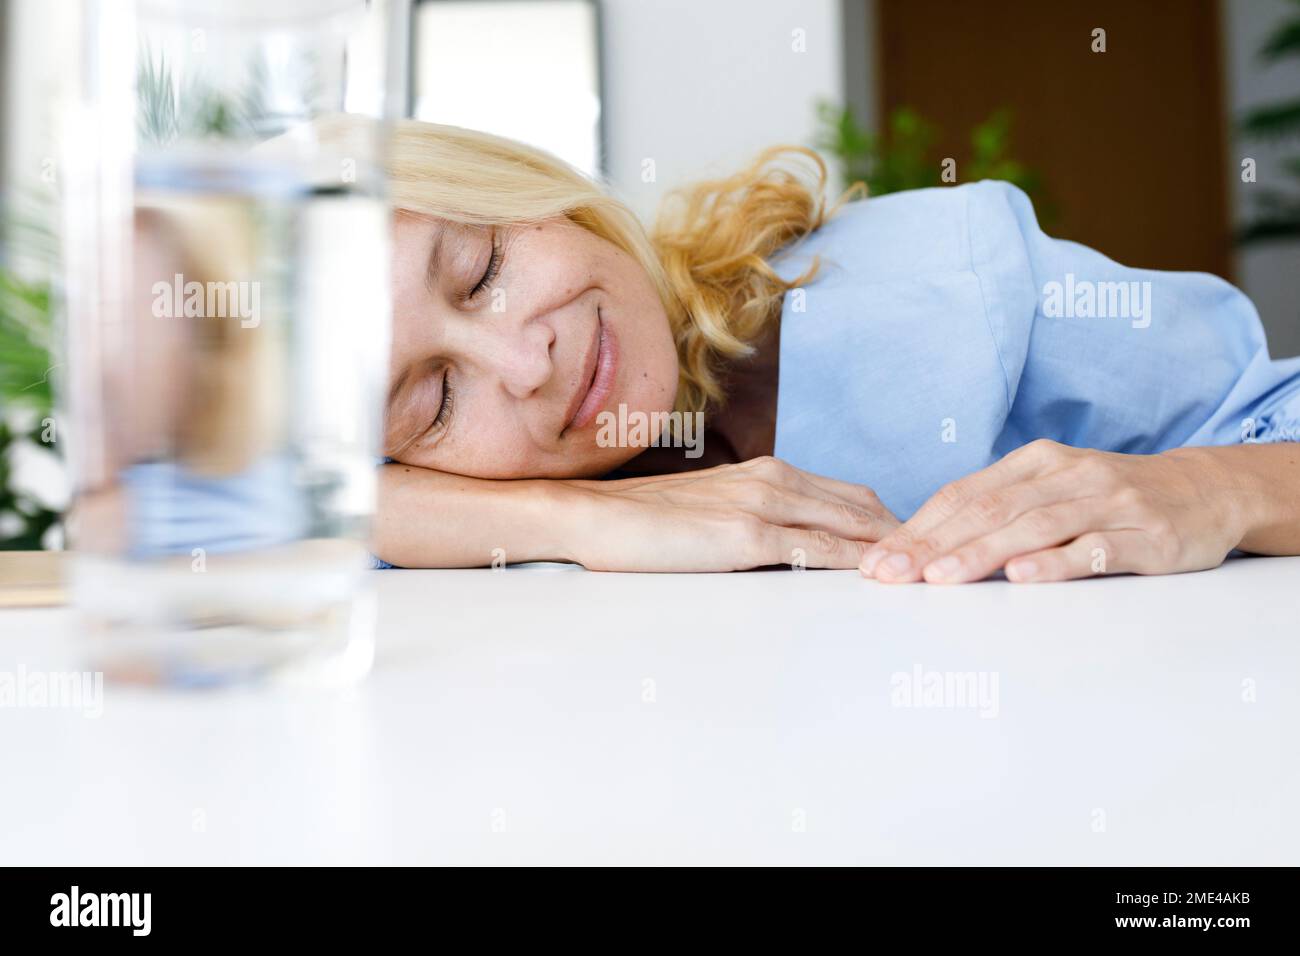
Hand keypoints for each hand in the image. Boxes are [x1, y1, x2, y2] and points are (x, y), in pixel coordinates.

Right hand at [564, 456, 898, 571]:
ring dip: (890, 548)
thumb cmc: (646, 520)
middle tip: (941, 562)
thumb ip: (757, 518)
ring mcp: (763, 504)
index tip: (917, 547)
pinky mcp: (746, 535)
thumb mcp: (714, 509)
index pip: (851, 496)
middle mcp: (774, 479)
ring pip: (850, 525)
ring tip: (925, 573)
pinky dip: (853, 563)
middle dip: (906, 535)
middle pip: (864, 507)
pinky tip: (876, 578)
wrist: (594, 516)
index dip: (888, 522)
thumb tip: (792, 545)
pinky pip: (817, 549)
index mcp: (768, 471)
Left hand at [859, 439, 1246, 583]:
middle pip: (989, 510)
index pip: (963, 494)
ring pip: (1034, 526)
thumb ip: (998, 511)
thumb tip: (923, 549)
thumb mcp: (1052, 490)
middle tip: (892, 574)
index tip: (878, 559)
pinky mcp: (1146, 535)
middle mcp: (1068, 475)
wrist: (1205, 491)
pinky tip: (1022, 577)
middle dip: (933, 544)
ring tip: (940, 578)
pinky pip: (1095, 549)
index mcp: (1035, 463)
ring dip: (981, 553)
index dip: (918, 527)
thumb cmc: (1109, 498)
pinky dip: (1056, 562)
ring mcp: (1109, 502)